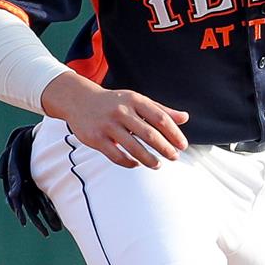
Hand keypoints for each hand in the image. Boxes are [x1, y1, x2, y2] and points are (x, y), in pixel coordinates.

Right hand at [41, 72, 189, 168]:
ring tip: (158, 164)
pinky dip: (129, 162)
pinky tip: (137, 164)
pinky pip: (116, 156)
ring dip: (149, 159)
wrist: (79, 100)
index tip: (183, 145)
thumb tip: (185, 118)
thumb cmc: (114, 102)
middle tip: (174, 157)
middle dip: (165, 148)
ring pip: (133, 148)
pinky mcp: (96, 138)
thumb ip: (161, 110)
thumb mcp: (137, 100)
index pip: (160, 118)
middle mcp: (121, 111)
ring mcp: (107, 125)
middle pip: (149, 134)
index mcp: (134, 100)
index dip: (174, 133)